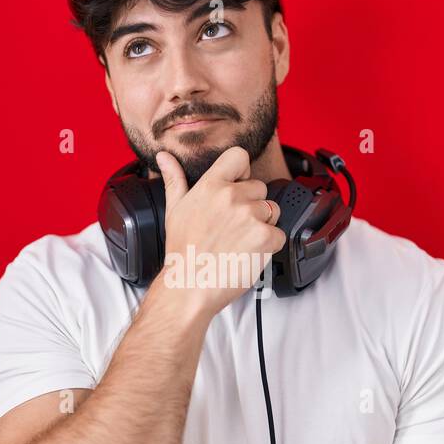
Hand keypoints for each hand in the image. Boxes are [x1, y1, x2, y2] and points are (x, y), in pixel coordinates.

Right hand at [153, 146, 286, 317]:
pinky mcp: (265, 237)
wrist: (190, 286)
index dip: (242, 172)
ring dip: (262, 225)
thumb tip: (164, 157)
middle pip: (260, 188)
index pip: (239, 156)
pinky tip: (248, 253)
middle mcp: (232, 196)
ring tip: (239, 241)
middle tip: (232, 227)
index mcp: (210, 185)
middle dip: (251, 205)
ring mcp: (250, 216)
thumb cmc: (182, 251)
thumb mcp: (174, 210)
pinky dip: (269, 246)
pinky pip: (279, 234)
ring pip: (272, 211)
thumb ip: (174, 180)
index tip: (236, 187)